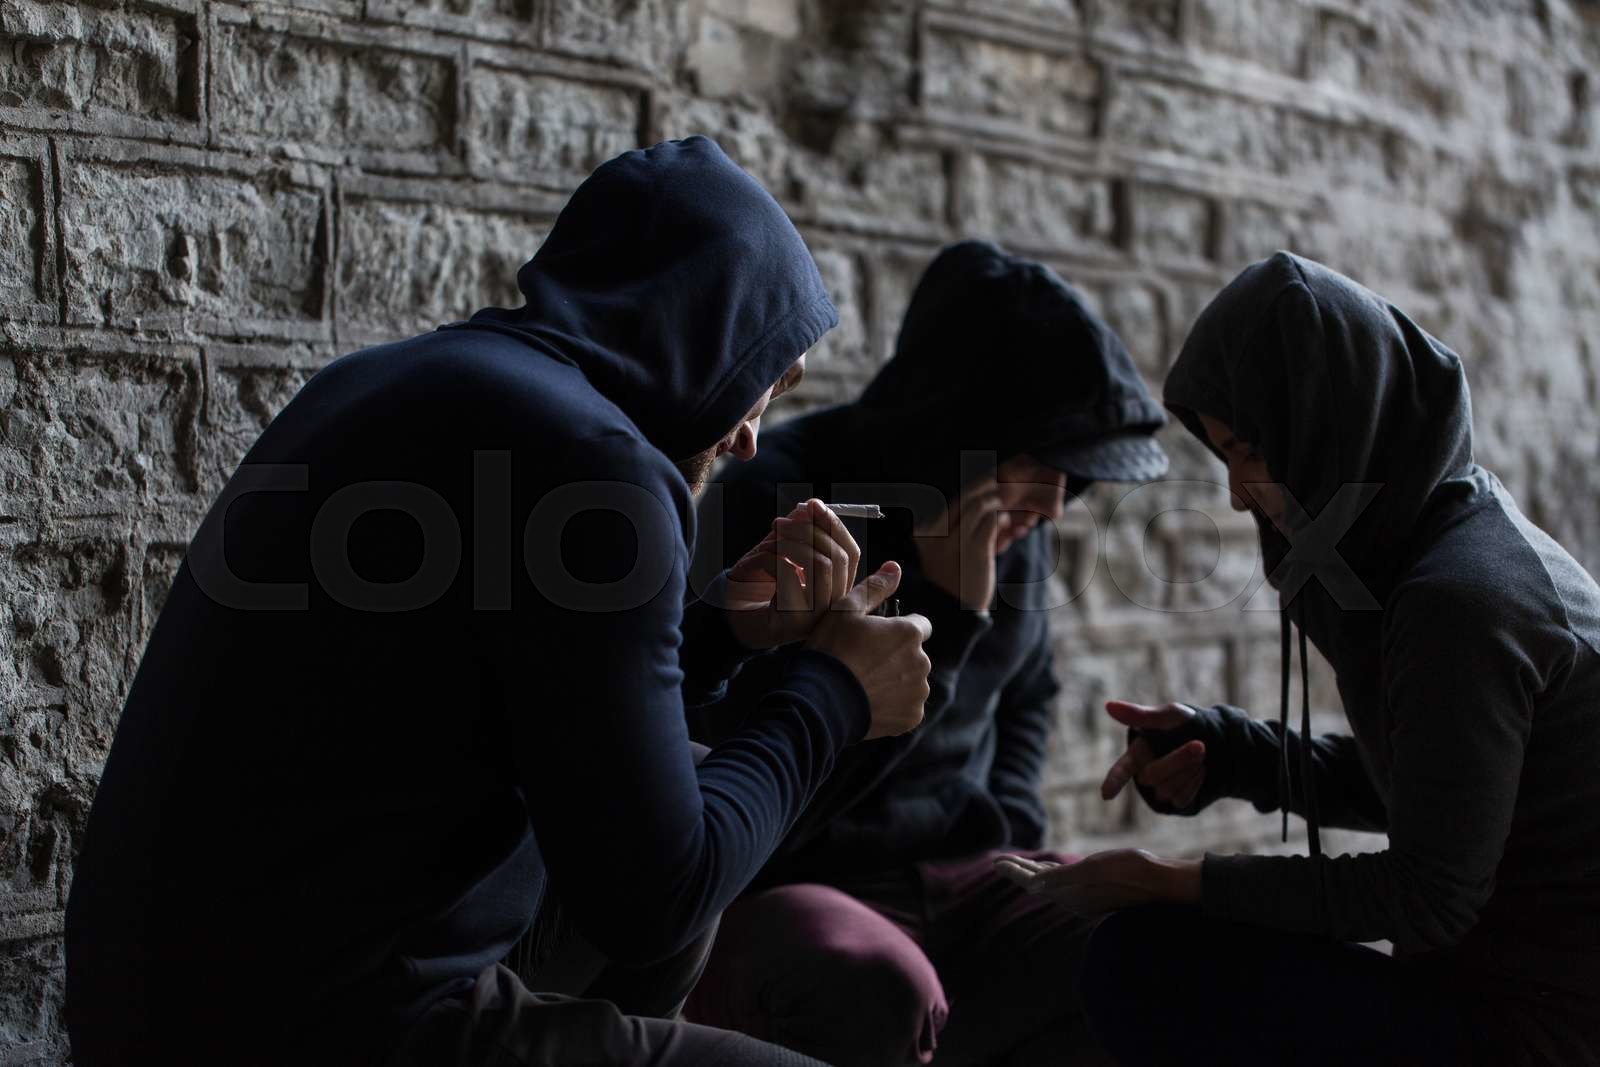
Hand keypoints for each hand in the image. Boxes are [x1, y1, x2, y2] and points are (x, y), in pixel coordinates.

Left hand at [720, 499, 861, 648]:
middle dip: (810, 529)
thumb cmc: (757, 586)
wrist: (731, 618)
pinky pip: (792, 577)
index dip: (835, 525)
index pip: (850, 553)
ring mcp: (818, 618)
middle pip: (840, 556)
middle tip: (780, 522)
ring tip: (770, 539)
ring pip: (821, 564)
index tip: (814, 504)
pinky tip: (758, 561)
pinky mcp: (796, 624)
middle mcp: (833, 605)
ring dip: (792, 543)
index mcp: (834, 586)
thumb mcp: (779, 551)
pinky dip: (773, 558)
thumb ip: (797, 531)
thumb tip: (812, 506)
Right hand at [805, 562, 931, 739]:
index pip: (920, 626)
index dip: (899, 630)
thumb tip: (895, 566)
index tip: (878, 639)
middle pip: (914, 656)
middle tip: (864, 664)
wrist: (821, 702)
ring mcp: (918, 692)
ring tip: (864, 685)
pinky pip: (907, 707)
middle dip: (896, 658)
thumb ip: (875, 587)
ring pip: (912, 682)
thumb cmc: (831, 651)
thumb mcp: (845, 610)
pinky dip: (893, 706)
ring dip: (896, 682)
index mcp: (909, 633)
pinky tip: (869, 703)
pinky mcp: (912, 717)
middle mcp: (922, 662)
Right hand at [912, 477, 1002, 610]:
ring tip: (1003, 501)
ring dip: (995, 501)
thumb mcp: (946, 554)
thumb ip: (956, 531)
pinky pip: (991, 522)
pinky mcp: (974, 549)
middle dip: (984, 486)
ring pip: (979, 506)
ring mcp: (955, 541)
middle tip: (998, 479)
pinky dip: (1001, 518)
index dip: (971, 489)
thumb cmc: (953, 581)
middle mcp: (937, 534)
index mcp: (926, 534)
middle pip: (964, 498)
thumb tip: (979, 505)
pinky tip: (1006, 521)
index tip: (984, 482)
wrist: (955, 612)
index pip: (950, 502)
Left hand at [993, 850, 1200, 914]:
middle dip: (1018, 871)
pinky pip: (1066, 884)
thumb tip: (1034, 886)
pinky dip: (1052, 874)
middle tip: (999, 860)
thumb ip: (1063, 878)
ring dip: (1033, 873)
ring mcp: (1087, 897)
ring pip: (1052, 884)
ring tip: (1020, 865)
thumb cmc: (1130, 871)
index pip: (1032, 882)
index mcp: (1070, 894)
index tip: (995, 861)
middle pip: (1038, 884)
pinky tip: (1053, 871)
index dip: (1013, 871)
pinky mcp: (1099, 892)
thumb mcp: (1094, 869)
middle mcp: (1075, 898)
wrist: (1164, 883)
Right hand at [1101, 701, 1206, 810]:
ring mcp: (1160, 791)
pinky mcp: (1176, 803)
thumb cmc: (1186, 725)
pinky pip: (1181, 798)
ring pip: (1166, 789)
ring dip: (1187, 770)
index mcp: (1137, 753)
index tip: (1106, 794)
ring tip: (1201, 755)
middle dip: (1177, 760)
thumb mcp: (1168, 715)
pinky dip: (1193, 783)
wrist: (1219, 743)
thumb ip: (1141, 715)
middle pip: (1151, 776)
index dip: (1114, 780)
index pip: (1122, 769)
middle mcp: (1144, 774)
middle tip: (1200, 746)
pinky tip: (1200, 770)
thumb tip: (1109, 705)